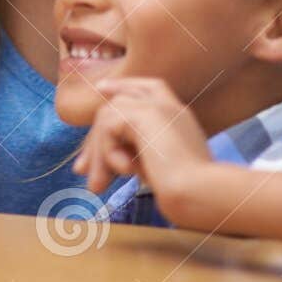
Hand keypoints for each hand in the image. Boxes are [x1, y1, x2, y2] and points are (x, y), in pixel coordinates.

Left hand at [73, 78, 211, 198]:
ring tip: (99, 187)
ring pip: (108, 116)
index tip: (102, 89)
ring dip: (98, 153)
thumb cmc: (184, 191)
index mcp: (178, 115)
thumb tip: (96, 159)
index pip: (148, 87)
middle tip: (80, 170)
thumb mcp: (156, 165)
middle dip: (95, 137)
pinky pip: (108, 127)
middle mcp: (169, 105)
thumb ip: (135, 152)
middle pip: (118, 103)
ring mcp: (158, 106)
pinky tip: (124, 171)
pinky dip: (107, 152)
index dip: (123, 86)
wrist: (202, 194)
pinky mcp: (146, 114)